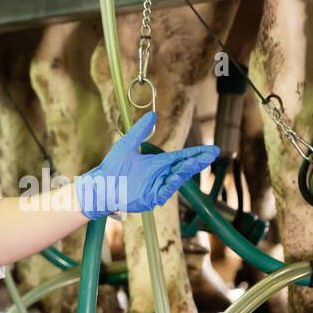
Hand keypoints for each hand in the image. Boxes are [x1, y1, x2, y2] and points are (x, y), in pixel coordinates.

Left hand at [74, 111, 219, 220]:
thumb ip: (140, 130)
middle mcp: (160, 175)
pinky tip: (176, 177)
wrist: (101, 184)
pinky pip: (164, 191)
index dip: (196, 154)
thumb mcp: (127, 144)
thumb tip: (152, 114)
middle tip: (211, 154)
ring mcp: (156, 187)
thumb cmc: (112, 166)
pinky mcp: (151, 198)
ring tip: (194, 163)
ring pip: (175, 179)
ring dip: (185, 171)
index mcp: (157, 163)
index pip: (181, 157)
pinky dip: (170, 185)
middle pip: (183, 168)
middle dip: (197, 161)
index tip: (211, 150)